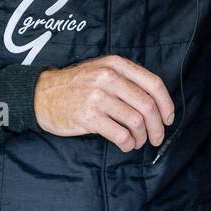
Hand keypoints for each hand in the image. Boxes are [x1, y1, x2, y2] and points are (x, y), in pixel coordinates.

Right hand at [33, 55, 174, 151]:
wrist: (42, 95)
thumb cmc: (76, 85)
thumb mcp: (101, 70)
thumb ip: (126, 80)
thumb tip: (156, 104)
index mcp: (115, 64)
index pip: (153, 84)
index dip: (166, 104)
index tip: (168, 118)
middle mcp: (108, 77)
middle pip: (147, 106)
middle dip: (158, 127)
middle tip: (157, 138)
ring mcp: (98, 97)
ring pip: (136, 122)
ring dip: (142, 137)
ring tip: (137, 142)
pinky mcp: (88, 116)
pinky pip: (120, 135)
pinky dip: (128, 144)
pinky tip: (125, 145)